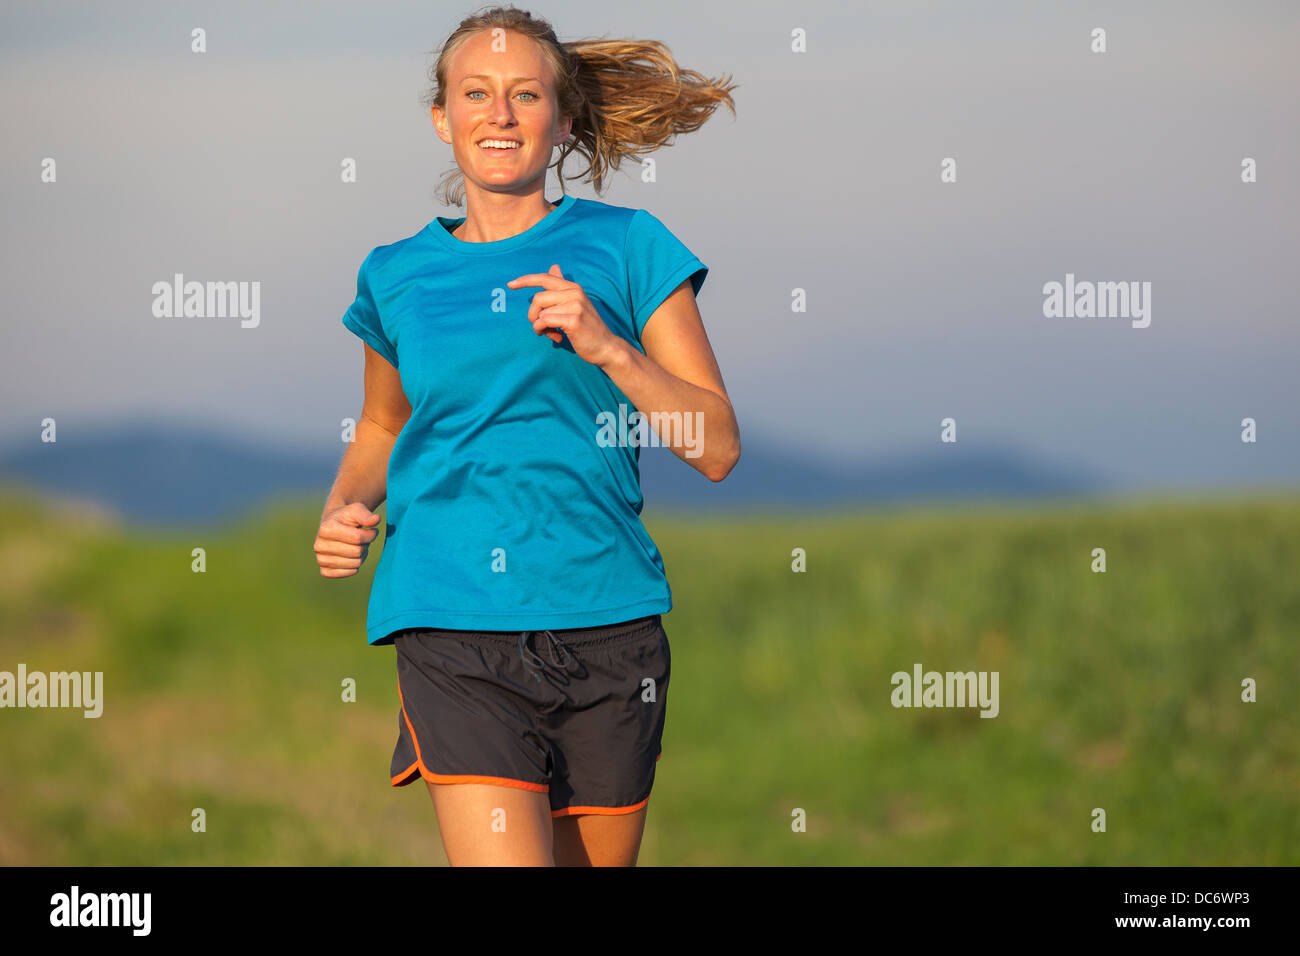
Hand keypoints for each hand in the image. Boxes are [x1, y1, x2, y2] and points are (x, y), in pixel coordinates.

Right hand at [314, 502, 381, 577]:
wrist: (334, 526)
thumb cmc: (347, 517)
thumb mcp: (357, 510)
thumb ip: (366, 515)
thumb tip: (376, 519)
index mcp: (326, 529)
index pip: (357, 538)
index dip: (370, 535)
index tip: (372, 530)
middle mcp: (319, 545)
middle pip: (357, 552)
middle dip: (365, 545)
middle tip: (362, 539)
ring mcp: (320, 559)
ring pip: (355, 564)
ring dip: (361, 556)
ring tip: (357, 546)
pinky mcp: (324, 571)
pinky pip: (347, 574)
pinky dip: (355, 566)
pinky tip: (351, 557)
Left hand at [506, 264, 623, 367]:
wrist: (606, 347)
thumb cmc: (588, 328)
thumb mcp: (575, 303)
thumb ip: (562, 286)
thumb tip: (554, 266)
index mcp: (573, 288)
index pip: (545, 278)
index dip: (525, 280)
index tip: (510, 285)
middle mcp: (574, 293)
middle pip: (537, 298)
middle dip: (533, 315)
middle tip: (542, 328)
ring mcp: (574, 305)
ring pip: (540, 312)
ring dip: (540, 326)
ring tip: (552, 333)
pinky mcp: (572, 320)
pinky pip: (543, 321)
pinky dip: (543, 331)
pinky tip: (556, 337)